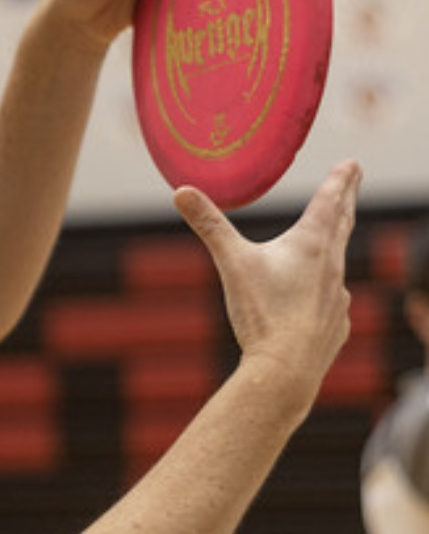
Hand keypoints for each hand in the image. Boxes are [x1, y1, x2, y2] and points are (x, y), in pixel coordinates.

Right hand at [175, 161, 361, 404]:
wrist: (287, 369)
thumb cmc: (261, 313)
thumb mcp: (230, 263)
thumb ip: (209, 225)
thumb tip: (180, 190)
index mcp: (311, 245)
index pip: (329, 202)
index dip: (340, 180)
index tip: (352, 163)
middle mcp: (332, 266)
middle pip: (343, 225)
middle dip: (347, 200)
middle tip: (353, 180)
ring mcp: (338, 297)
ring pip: (339, 264)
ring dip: (336, 247)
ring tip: (333, 241)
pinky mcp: (336, 325)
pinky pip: (333, 301)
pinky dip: (326, 291)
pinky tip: (318, 300)